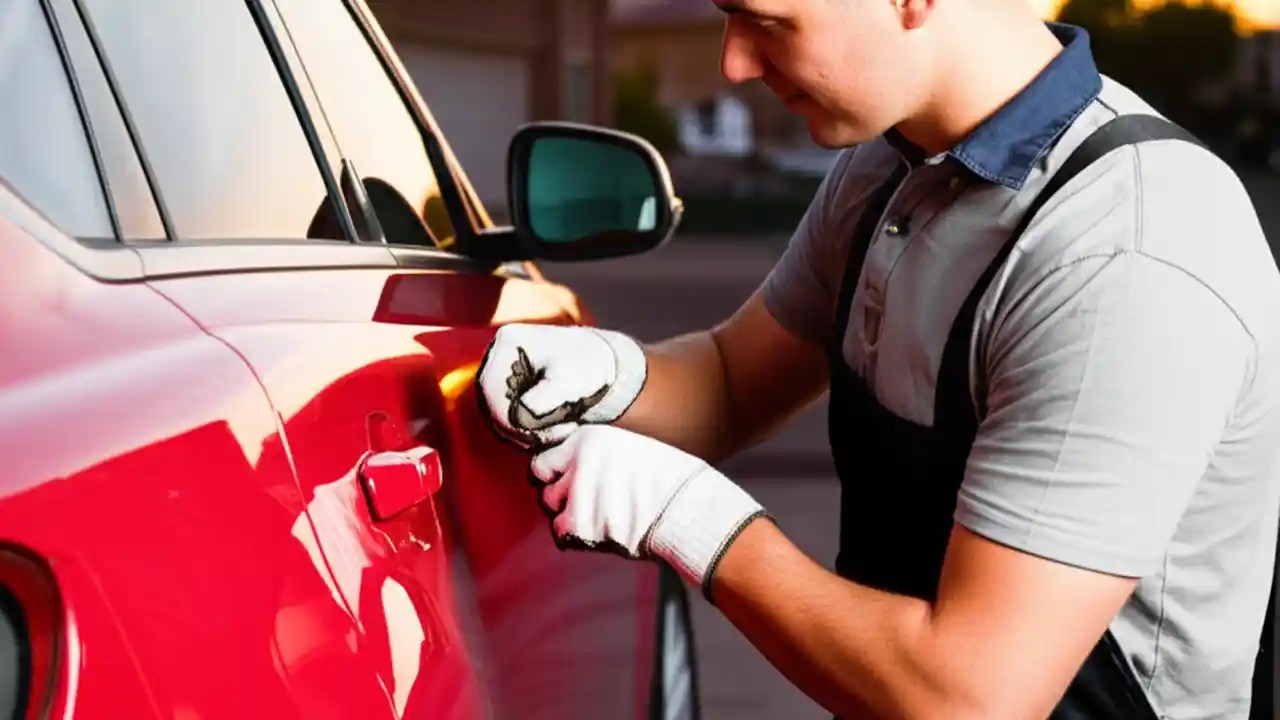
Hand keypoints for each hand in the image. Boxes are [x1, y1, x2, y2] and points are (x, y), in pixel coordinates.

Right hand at [476, 324, 647, 450]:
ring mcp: (501, 373)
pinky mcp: (508, 389)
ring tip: (561, 430)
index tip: (537, 435)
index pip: (491, 388)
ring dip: (526, 432)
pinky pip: (508, 418)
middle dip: (521, 428)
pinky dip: (528, 430)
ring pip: (499, 415)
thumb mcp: (571, 381)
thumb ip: (548, 395)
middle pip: (491, 404)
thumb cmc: (589, 368)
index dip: (508, 418)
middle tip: (557, 434)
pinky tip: (555, 429)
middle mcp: (498, 355)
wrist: (601, 367)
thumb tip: (524, 410)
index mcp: (509, 342)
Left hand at [530, 425, 767, 596]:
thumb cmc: (667, 479)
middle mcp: (578, 464)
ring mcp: (579, 496)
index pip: (543, 463)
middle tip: (592, 506)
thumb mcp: (629, 449)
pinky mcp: (583, 526)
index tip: (569, 485)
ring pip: (555, 515)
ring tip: (601, 520)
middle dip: (565, 501)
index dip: (557, 477)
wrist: (688, 506)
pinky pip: (564, 535)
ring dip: (572, 520)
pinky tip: (601, 533)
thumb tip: (572, 472)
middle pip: (547, 491)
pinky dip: (578, 538)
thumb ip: (597, 458)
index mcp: (588, 440)